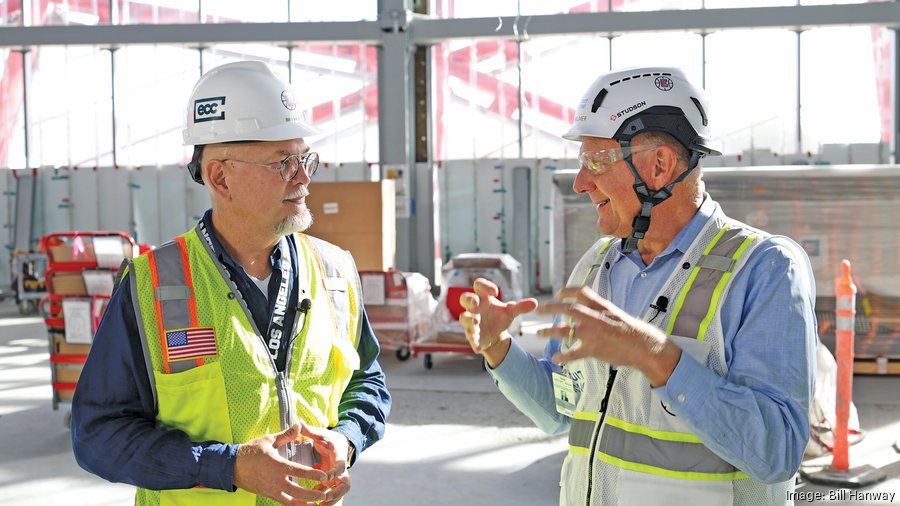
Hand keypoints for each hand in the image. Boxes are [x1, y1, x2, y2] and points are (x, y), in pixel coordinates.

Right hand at [233, 424, 327, 504]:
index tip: (324, 476)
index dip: (313, 475)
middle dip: (312, 495)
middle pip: (297, 491)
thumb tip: (299, 425)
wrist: (232, 466)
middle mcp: (275, 480)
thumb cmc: (250, 452)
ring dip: (304, 503)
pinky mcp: (268, 495)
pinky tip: (303, 504)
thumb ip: (286, 435)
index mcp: (277, 465)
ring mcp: (271, 490)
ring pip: (291, 501)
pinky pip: (283, 502)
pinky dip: (294, 504)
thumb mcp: (269, 440)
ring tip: (317, 504)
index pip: (299, 471)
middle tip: (324, 494)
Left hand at [303, 425, 351, 504]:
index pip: (340, 465)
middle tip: (325, 498)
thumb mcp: (321, 434)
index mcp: (339, 456)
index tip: (327, 477)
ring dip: (331, 500)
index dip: (335, 472)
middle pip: (345, 484)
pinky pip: (331, 493)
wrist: (339, 444)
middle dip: (336, 493)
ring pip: (339, 492)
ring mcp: (338, 477)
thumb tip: (298, 422)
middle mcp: (341, 468)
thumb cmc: (329, 439)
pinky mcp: (332, 482)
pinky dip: (325, 500)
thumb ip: (309, 430)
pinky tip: (314, 504)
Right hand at [458, 278, 537, 367]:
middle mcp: (475, 308)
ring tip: (477, 321)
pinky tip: (477, 347)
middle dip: (469, 299)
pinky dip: (473, 341)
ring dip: (469, 319)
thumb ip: (521, 307)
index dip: (485, 286)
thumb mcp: (511, 312)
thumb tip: (535, 303)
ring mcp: (472, 322)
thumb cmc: (500, 317)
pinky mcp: (472, 335)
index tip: (495, 292)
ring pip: (464, 317)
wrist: (496, 335)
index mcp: (483, 298)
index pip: (479, 286)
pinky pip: (469, 337)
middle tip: (476, 303)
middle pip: (464, 298)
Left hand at [535, 286, 680, 386]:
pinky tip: (556, 358)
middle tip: (539, 309)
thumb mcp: (615, 314)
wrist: (644, 346)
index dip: (567, 292)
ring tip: (539, 333)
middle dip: (551, 308)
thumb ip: (600, 311)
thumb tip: (588, 308)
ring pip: (565, 330)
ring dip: (550, 331)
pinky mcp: (593, 350)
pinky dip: (563, 356)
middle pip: (568, 309)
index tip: (558, 294)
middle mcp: (595, 318)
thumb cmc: (631, 330)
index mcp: (601, 307)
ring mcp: (593, 334)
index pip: (581, 292)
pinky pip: (573, 353)